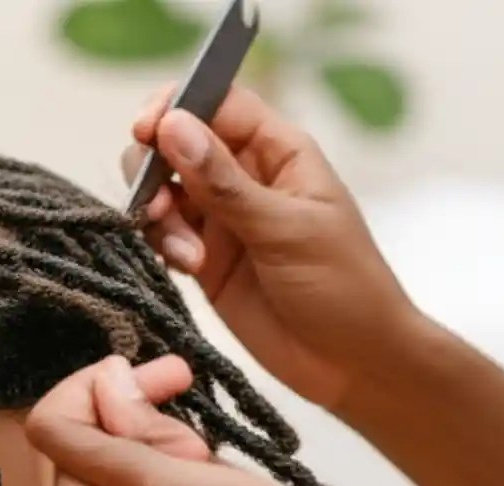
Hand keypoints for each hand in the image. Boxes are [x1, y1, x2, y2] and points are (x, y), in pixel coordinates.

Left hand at [25, 356, 441, 485]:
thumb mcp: (202, 480)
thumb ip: (133, 435)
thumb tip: (100, 385)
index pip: (61, 442)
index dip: (105, 392)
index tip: (157, 371)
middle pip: (94, 480)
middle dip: (142, 440)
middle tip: (205, 431)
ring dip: (160, 480)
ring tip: (221, 481)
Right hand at [123, 85, 420, 408]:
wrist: (356, 364)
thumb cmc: (346, 287)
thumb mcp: (287, 231)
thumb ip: (226, 183)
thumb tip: (173, 126)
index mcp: (279, 152)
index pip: (218, 103)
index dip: (178, 105)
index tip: (147, 129)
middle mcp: (246, 176)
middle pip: (177, 141)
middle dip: (156, 165)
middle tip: (157, 204)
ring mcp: (222, 218)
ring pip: (163, 188)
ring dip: (157, 212)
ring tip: (185, 251)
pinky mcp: (205, 259)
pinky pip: (163, 233)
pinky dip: (162, 244)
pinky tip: (188, 266)